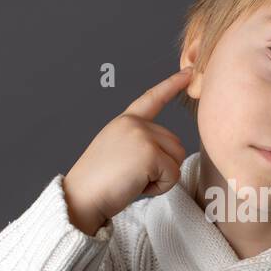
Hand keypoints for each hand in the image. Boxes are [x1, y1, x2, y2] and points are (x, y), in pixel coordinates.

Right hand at [63, 68, 191, 234]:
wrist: (81, 198)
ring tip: (134, 181)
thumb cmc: (99, 184)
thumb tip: (171, 151)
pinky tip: (136, 186)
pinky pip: (173, 175)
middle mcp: (134, 123)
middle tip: (133, 176)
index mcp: (125, 121)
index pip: (152, 98)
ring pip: (177, 159)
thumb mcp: (119, 152)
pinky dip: (159, 188)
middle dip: (162, 167)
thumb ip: (142, 142)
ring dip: (162, 178)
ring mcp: (142, 136)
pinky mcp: (149, 153)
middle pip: (175, 144)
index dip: (172, 85)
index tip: (189, 72)